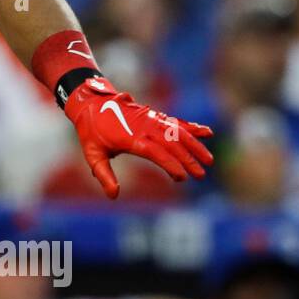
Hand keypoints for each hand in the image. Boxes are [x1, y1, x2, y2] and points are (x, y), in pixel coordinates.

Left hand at [65, 76, 213, 198]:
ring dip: (194, 145)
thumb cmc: (90, 132)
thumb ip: (104, 175)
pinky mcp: (153, 115)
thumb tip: (114, 195)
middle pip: (171, 143)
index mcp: (129, 138)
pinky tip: (206, 132)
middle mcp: (143, 127)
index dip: (170, 164)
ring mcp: (150, 119)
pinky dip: (190, 127)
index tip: (182, 177)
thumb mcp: (92, 154)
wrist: (89, 103)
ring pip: (177, 131)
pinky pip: (174, 122)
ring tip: (208, 159)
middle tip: (201, 175)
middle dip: (188, 159)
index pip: (155, 152)